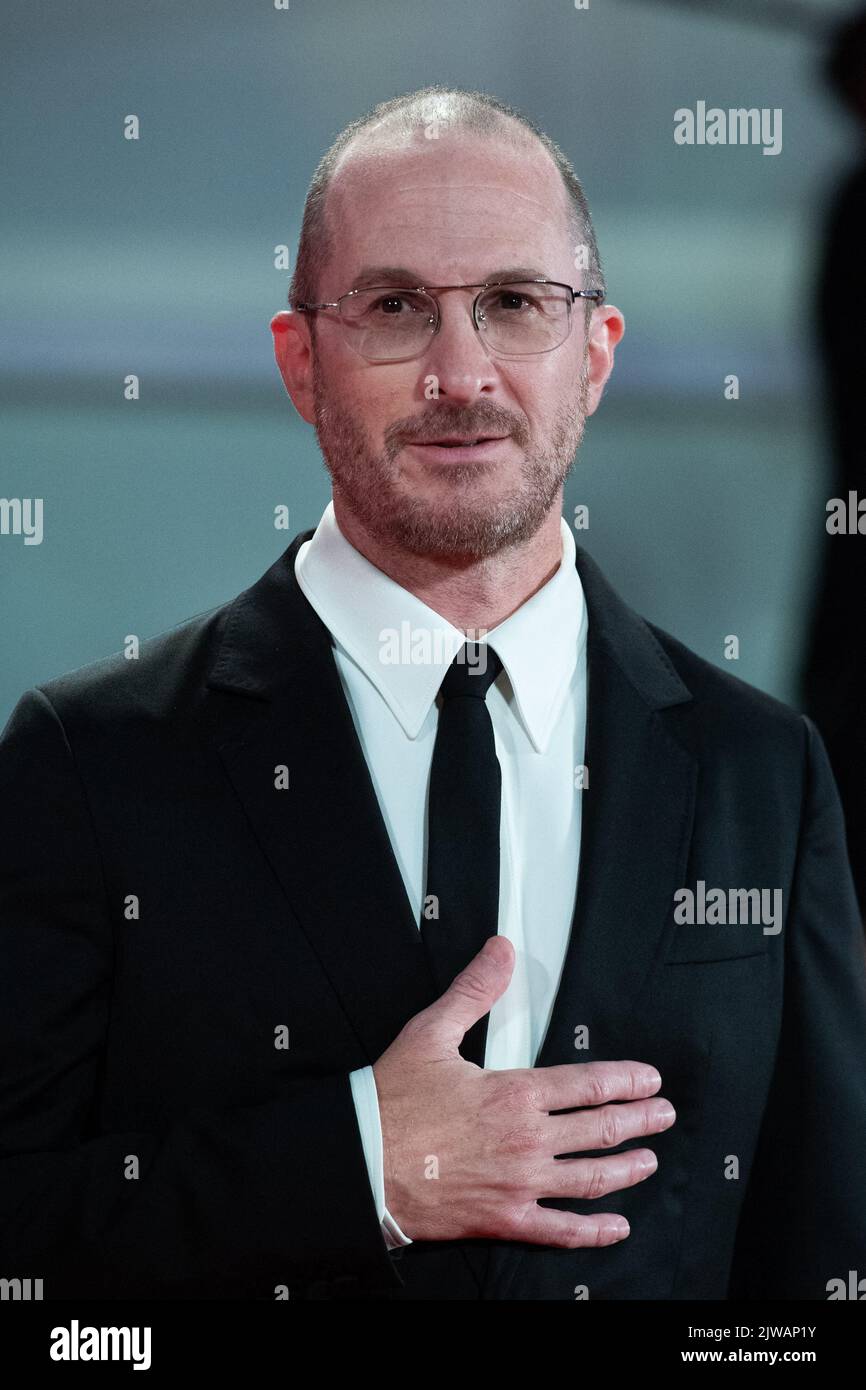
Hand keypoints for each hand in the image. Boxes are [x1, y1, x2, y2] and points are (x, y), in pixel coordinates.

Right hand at [373, 934, 674, 1246]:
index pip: (588, 1084)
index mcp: (515, 1092)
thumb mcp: (431, 1032)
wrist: (361, 1163)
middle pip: (600, 1130)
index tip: (649, 1080)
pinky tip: (616, 1226)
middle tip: (663, 1115)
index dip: (626, 1081)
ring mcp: (520, 1183)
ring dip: (627, 1168)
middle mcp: (527, 1139)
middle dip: (639, 1120)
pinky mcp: (505, 1218)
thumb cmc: (392, 1102)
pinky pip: (560, 1229)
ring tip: (649, 1161)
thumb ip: (474, 990)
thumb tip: (500, 951)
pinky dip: (593, 1231)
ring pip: (591, 1178)